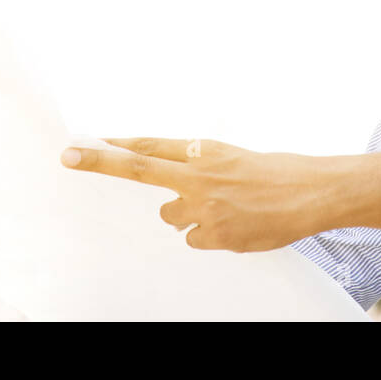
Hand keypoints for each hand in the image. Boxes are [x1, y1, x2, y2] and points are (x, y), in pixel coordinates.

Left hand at [59, 137, 336, 252]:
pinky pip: (195, 238)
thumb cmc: (274, 172)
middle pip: (140, 169)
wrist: (312, 192)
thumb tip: (169, 182)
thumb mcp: (232, 156)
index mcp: (204, 149)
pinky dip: (210, 234)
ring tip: (226, 207)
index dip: (116, 144)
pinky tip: (237, 224)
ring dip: (187, 213)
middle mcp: (200, 173)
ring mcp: (206, 205)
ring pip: (171, 215)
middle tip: (68, 157)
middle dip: (101, 162)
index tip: (84, 141)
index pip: (150, 145)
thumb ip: (198, 164)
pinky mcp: (217, 234)